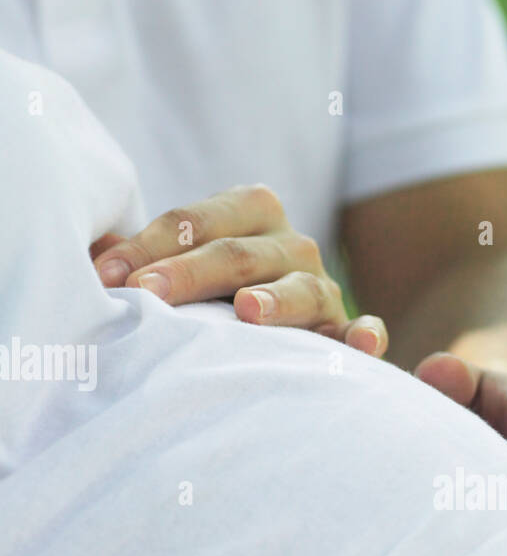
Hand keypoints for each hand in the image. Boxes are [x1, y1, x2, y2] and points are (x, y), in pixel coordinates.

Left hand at [90, 184, 387, 356]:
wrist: (273, 323)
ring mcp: (322, 287)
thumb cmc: (211, 293)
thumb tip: (91, 270)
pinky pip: (364, 332)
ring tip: (246, 312)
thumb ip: (143, 260)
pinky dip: (366, 336)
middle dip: (190, 274)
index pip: (192, 221)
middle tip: (148, 297)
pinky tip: (360, 346)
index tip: (107, 278)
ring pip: (300, 288)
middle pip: (238, 253)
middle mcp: (291, 243)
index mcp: (249, 210)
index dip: (147, 246)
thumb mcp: (179, 264)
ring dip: (275, 299)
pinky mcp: (345, 333)